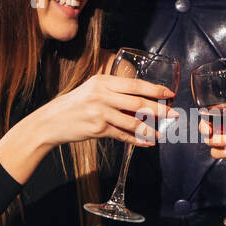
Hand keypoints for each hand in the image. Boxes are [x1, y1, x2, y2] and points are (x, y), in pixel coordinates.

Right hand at [33, 73, 176, 148]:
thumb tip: (139, 99)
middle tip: (174, 114)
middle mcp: (102, 95)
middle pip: (137, 103)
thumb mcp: (92, 90)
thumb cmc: (74, 105)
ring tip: (162, 133)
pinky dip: (136, 140)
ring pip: (132, 121)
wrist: (51, 121)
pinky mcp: (98, 129)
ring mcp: (100, 112)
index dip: (155, 89)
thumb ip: (113, 92)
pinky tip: (147, 143)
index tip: (169, 94)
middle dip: (159, 109)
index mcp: (103, 82)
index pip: (135, 84)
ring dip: (150, 129)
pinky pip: (122, 135)